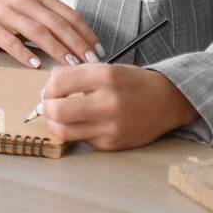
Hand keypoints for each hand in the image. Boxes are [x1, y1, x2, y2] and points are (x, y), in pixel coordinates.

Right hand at [0, 0, 103, 69]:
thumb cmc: (1, 8)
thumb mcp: (28, 6)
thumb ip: (50, 19)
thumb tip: (77, 42)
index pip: (69, 15)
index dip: (86, 33)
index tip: (98, 50)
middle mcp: (25, 2)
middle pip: (58, 24)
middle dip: (78, 44)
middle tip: (91, 61)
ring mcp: (7, 14)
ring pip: (39, 32)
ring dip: (57, 49)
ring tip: (71, 65)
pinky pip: (11, 42)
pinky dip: (25, 54)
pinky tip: (36, 65)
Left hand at [40, 63, 199, 150]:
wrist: (167, 102)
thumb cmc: (133, 83)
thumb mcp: (107, 69)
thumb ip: (77, 75)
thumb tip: (48, 88)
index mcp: (105, 76)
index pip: (58, 82)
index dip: (48, 87)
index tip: (51, 89)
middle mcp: (108, 102)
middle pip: (56, 110)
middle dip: (46, 107)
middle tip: (48, 104)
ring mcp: (110, 126)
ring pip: (64, 131)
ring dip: (55, 123)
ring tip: (60, 116)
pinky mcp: (111, 143)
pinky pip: (81, 140)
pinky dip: (76, 131)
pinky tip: (83, 123)